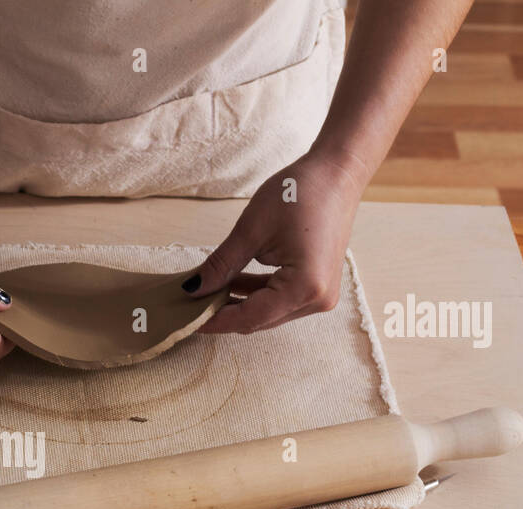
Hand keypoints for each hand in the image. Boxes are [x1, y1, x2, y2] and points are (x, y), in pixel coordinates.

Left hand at [183, 151, 366, 333]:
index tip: (187, 319)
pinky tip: (232, 282)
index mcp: (304, 288)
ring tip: (207, 291)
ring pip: (268, 313)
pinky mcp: (318, 287)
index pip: (250, 318)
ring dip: (239, 303)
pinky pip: (280, 300)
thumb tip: (192, 289)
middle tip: (191, 304)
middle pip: (260, 320)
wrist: (336, 174)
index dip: (215, 320)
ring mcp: (321, 296)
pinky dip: (256, 294)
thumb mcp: (251, 230)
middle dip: (225, 313)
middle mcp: (317, 300)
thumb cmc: (298, 193)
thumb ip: (221, 266)